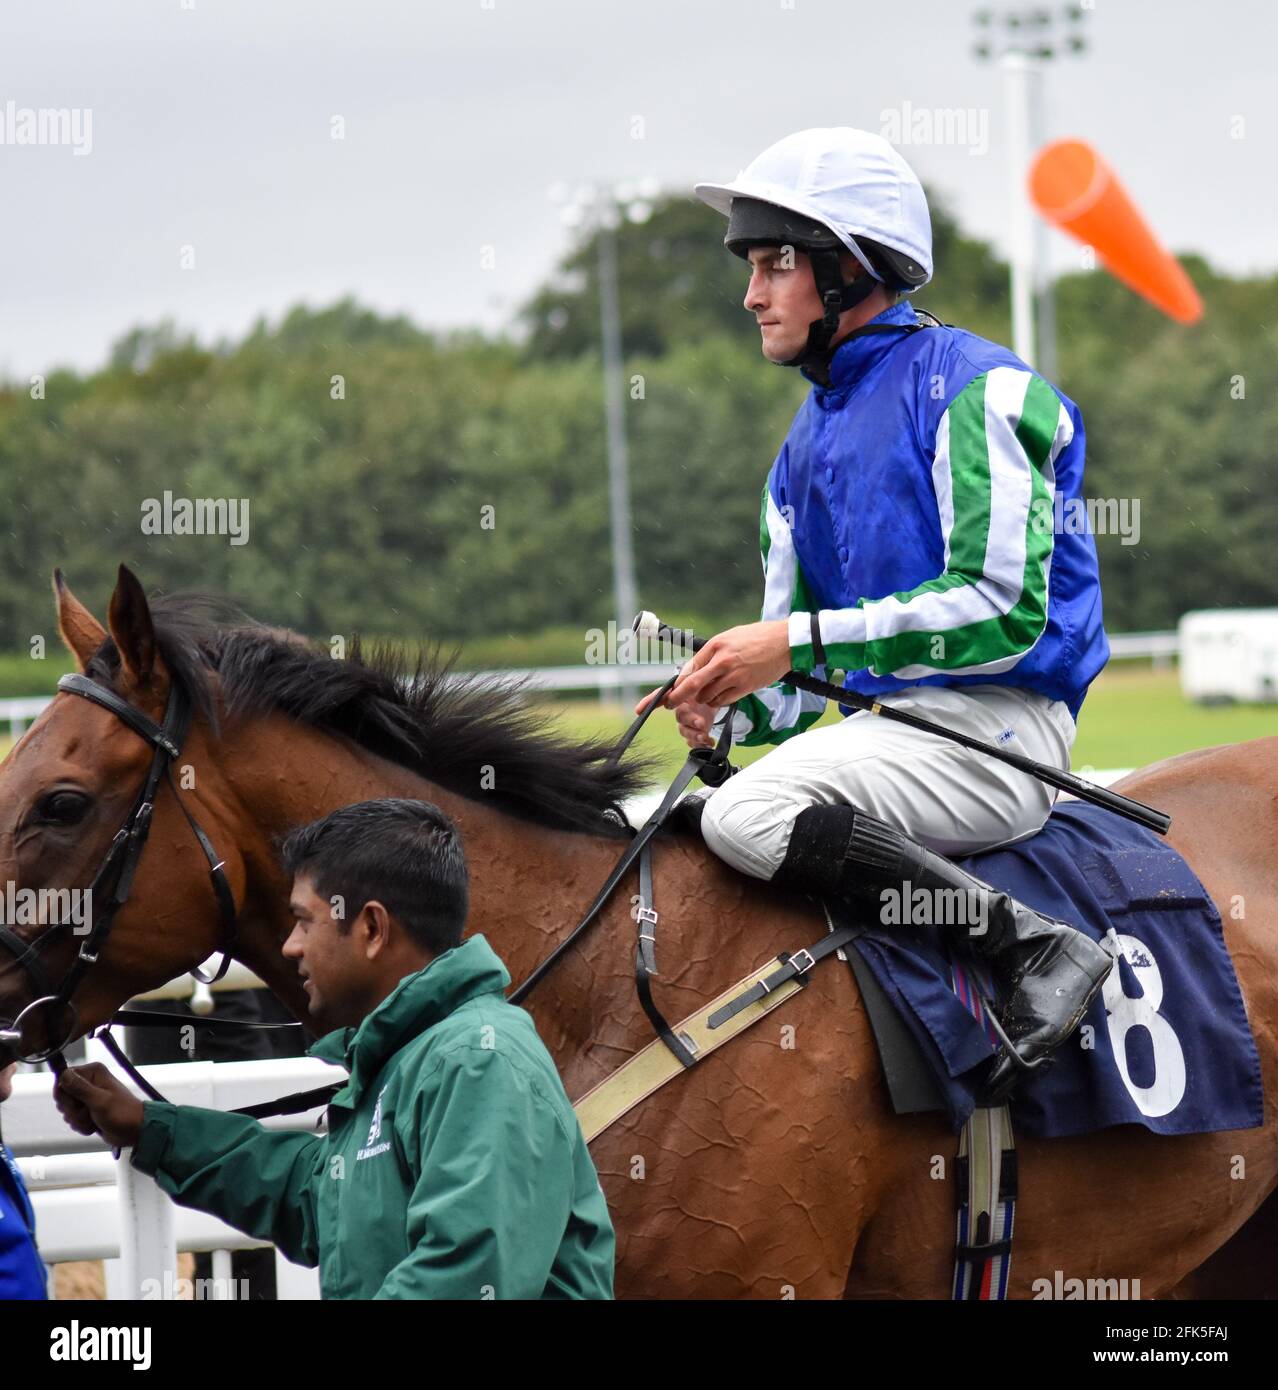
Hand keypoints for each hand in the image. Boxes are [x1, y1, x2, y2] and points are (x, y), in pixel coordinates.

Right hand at [54, 1063, 145, 1149]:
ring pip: (66, 1109)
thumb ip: (80, 1088)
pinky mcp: (87, 1109)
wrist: (134, 1130)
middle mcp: (89, 1081)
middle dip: (72, 1110)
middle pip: (62, 1096)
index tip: (75, 1104)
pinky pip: (72, 1118)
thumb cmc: (121, 1113)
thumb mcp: (99, 1101)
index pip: (62, 1078)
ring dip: (77, 1120)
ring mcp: (87, 1096)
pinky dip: (81, 1125)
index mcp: (93, 1072)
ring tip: (93, 1120)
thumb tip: (63, 1074)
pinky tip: (93, 1126)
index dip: (64, 1094)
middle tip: (88, 1113)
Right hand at [633, 684, 719, 749]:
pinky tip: (710, 741)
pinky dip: (703, 743)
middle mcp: (683, 708)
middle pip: (680, 717)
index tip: (639, 710)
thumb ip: (693, 679)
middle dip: (689, 720)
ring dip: (694, 735)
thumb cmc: (712, 685)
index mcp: (682, 694)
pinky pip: (695, 742)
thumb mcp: (705, 678)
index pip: (661, 696)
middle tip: (700, 722)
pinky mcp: (698, 732)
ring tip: (705, 735)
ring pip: (685, 732)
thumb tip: (681, 683)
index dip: (648, 702)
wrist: (723, 696)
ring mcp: (690, 722)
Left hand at [665, 620, 792, 710]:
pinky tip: (720, 696)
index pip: (689, 668)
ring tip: (707, 694)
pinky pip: (723, 701)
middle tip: (670, 705)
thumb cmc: (758, 637)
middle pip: (692, 685)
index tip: (669, 692)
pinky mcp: (746, 687)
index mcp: (716, 645)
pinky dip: (718, 701)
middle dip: (677, 698)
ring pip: (707, 696)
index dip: (676, 683)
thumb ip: (712, 652)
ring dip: (703, 699)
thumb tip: (694, 668)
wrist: (784, 642)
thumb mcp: (730, 636)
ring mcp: (734, 676)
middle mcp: (722, 661)